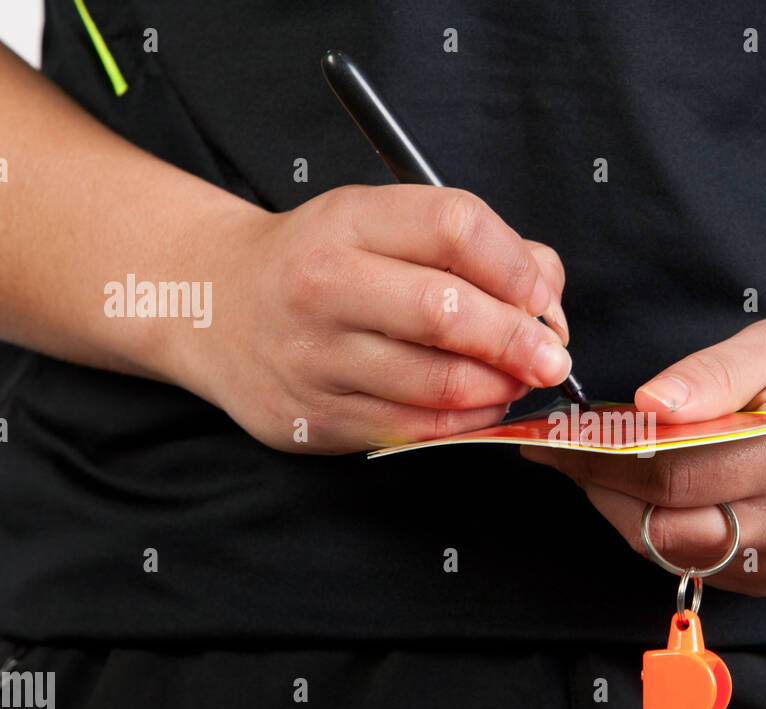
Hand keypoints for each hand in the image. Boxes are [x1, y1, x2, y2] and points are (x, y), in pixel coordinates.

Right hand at [176, 184, 571, 452]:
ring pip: (436, 384)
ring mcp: (315, 357)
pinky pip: (414, 430)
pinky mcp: (316, 417)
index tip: (543, 299)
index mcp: (350, 220)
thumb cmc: (320, 261)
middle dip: (517, 341)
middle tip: (553, 359)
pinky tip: (483, 407)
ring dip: (498, 389)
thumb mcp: (381, 224)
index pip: (455, 227)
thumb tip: (546, 294)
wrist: (212, 306)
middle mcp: (324, 286)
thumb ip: (472, 246)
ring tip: (518, 381)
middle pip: (446, 312)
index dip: (517, 267)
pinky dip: (466, 424)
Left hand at [521, 315, 765, 595]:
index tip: (550, 440)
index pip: (667, 473)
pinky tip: (653, 495)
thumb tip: (645, 403)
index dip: (596, 460)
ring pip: (677, 556)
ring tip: (603, 471)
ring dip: (625, 517)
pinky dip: (664, 535)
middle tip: (568, 455)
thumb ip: (711, 375)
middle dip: (600, 493)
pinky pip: (703, 567)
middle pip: (662, 528)